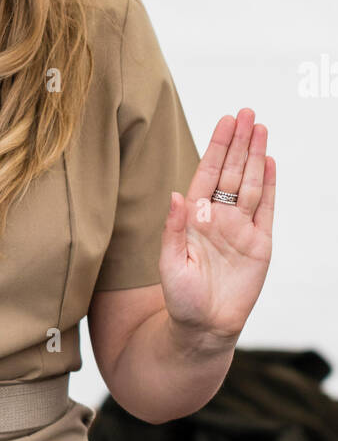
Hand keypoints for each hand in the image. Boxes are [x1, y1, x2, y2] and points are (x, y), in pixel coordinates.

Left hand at [159, 108, 274, 345]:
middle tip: (247, 112)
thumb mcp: (169, 263)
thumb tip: (177, 194)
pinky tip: (270, 162)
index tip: (226, 121)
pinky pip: (267, 208)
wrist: (204, 328)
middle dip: (239, 142)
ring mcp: (241, 229)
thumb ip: (173, 228)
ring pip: (251, 184)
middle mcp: (218, 218)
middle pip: (232, 171)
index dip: (217, 147)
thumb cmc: (180, 298)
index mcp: (194, 218)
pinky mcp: (260, 244)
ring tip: (261, 128)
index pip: (208, 174)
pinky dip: (270, 185)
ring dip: (256, 156)